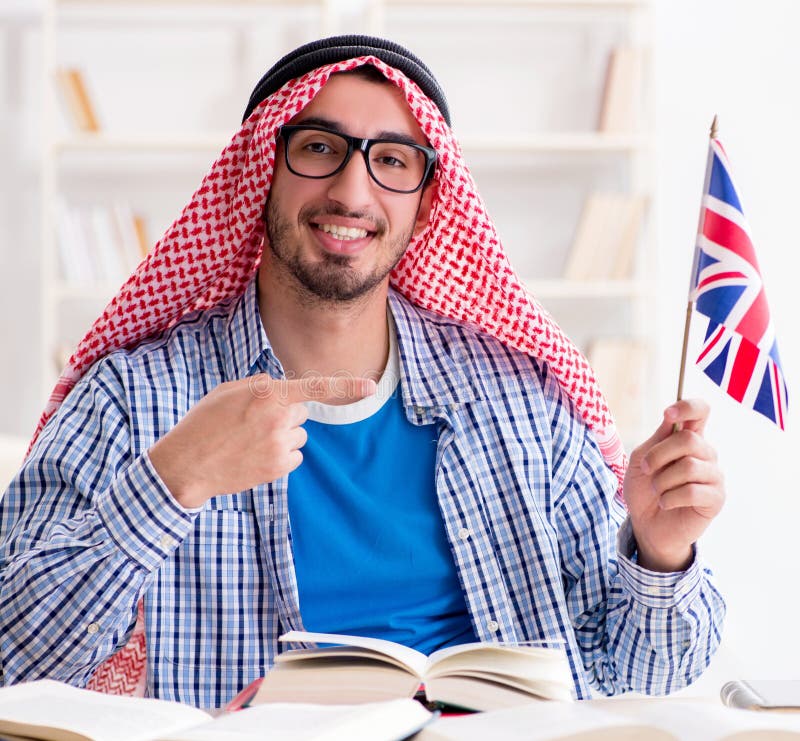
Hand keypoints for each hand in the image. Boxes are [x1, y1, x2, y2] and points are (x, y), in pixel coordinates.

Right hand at [148, 375, 375, 507]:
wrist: (186, 465)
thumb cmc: (204, 423)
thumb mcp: (228, 391)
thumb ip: (261, 387)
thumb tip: (282, 389)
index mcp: (268, 395)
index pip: (316, 387)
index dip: (347, 385)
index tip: (371, 386)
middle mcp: (279, 420)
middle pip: (301, 413)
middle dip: (285, 414)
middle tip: (253, 422)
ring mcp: (280, 446)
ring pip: (299, 435)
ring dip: (282, 436)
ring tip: (250, 441)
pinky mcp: (278, 468)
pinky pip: (294, 456)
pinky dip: (281, 455)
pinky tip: (254, 456)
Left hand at [623, 399, 724, 571]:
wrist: (645, 525)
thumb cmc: (643, 489)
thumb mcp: (641, 460)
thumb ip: (657, 440)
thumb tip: (671, 418)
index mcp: (687, 439)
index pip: (701, 411)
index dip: (687, 407)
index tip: (668, 415)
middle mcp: (705, 454)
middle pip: (688, 440)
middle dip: (659, 455)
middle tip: (647, 469)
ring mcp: (713, 476)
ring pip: (689, 466)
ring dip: (662, 481)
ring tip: (656, 491)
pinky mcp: (716, 499)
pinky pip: (693, 491)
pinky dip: (669, 498)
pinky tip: (665, 503)